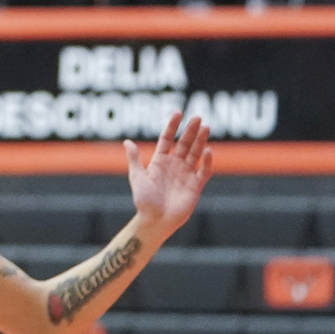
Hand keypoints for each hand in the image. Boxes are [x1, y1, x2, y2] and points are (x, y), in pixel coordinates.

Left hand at [125, 111, 212, 236]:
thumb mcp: (137, 177)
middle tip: (197, 117)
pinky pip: (203, 171)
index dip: (173, 126)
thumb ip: (134, 159)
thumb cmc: (144, 201)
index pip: (168, 139)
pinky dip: (206, 161)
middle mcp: (174, 165)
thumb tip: (127, 141)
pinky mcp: (195, 185)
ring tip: (205, 127)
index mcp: (160, 161)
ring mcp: (185, 174)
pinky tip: (207, 150)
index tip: (178, 112)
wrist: (155, 221)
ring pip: (195, 153)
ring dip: (200, 141)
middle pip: (184, 143)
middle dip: (190, 130)